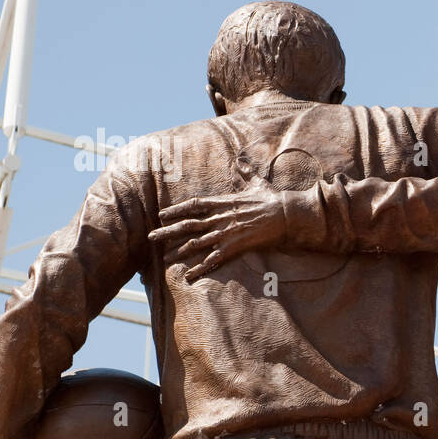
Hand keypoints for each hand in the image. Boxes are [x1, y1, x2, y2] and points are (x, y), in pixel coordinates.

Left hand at [149, 181, 287, 280]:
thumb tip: (241, 163)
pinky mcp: (235, 246)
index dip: (176, 210)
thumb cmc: (274, 199)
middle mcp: (220, 217)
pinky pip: (213, 260)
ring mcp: (226, 232)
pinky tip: (189, 275)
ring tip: (163, 258)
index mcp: (223, 202)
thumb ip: (246, 175)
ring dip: (178, 251)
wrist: (286, 214)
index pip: (193, 205)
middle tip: (151, 237)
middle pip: (187, 224)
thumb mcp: (258, 184)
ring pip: (195, 243)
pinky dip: (200, 268)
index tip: (162, 215)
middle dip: (167, 231)